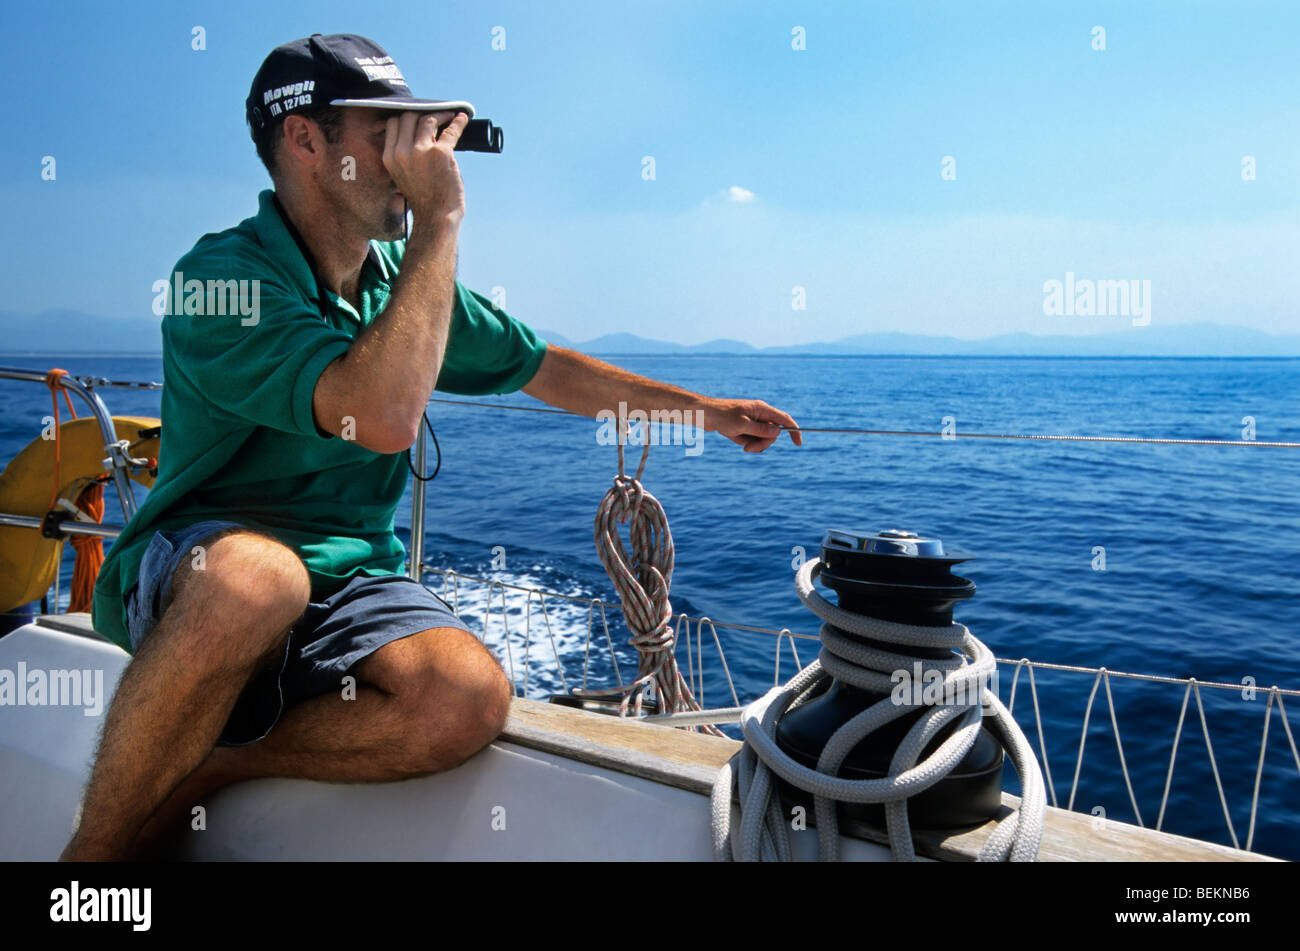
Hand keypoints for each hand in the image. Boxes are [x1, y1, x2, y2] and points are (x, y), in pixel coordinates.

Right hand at [382, 110, 468, 226]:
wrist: (436, 216)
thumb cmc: (424, 197)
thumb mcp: (403, 174)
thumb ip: (405, 155)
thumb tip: (420, 132)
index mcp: (390, 157)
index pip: (393, 124)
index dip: (406, 116)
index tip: (418, 117)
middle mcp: (402, 152)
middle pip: (409, 117)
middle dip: (422, 113)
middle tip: (436, 116)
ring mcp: (421, 151)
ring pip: (428, 119)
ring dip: (440, 115)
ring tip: (449, 117)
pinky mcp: (441, 153)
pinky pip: (450, 130)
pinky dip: (458, 123)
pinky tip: (462, 119)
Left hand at [705, 398, 802, 452]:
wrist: (704, 414)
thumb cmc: (722, 415)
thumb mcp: (742, 425)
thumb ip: (760, 430)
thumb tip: (778, 432)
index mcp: (762, 409)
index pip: (784, 419)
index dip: (794, 430)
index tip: (798, 444)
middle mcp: (760, 415)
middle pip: (773, 433)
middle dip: (763, 443)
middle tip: (748, 449)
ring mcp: (753, 422)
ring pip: (763, 439)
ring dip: (754, 445)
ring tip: (741, 444)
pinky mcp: (745, 428)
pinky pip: (753, 440)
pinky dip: (746, 443)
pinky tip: (735, 439)